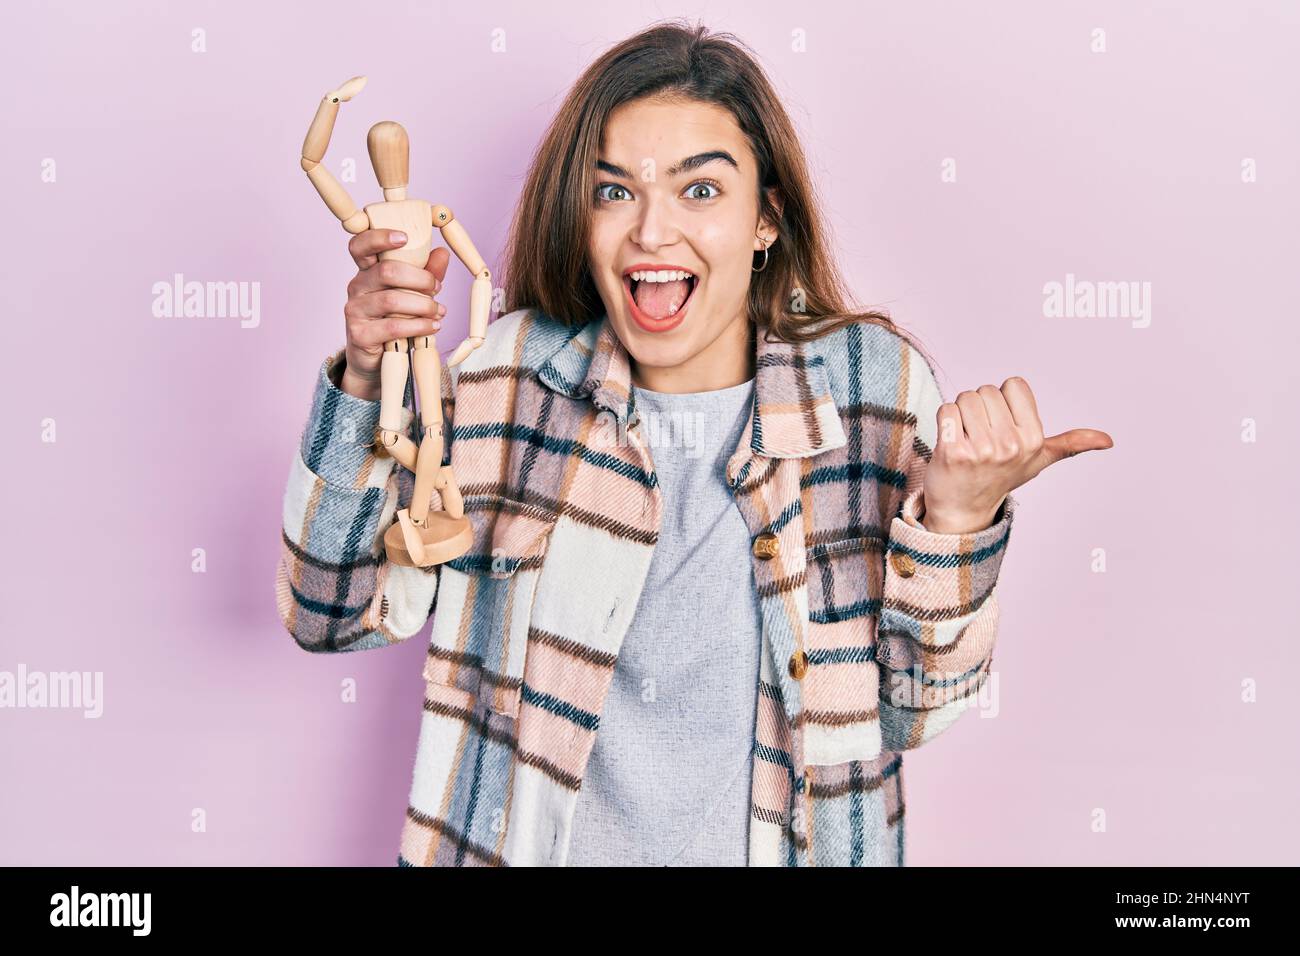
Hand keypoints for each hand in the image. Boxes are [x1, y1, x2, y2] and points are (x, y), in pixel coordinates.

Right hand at [338, 229, 450, 399]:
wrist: (375, 359)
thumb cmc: (393, 320)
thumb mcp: (411, 293)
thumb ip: (425, 274)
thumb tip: (442, 253)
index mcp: (367, 271)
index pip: (361, 246)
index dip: (379, 237)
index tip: (404, 238)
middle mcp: (357, 286)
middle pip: (387, 271)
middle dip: (420, 278)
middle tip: (437, 288)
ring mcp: (355, 310)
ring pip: (392, 300)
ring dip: (423, 305)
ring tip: (438, 311)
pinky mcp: (360, 334)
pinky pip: (393, 327)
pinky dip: (419, 326)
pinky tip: (433, 327)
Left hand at [919, 377, 1112, 533]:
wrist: (964, 507)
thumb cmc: (1001, 476)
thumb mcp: (1039, 459)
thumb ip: (1070, 444)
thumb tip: (1108, 441)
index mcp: (1033, 439)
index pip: (1013, 385)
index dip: (1004, 401)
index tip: (1001, 425)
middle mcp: (1011, 445)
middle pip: (986, 390)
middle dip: (979, 408)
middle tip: (980, 436)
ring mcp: (982, 450)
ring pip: (965, 398)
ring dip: (960, 414)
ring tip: (966, 439)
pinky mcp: (953, 452)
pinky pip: (946, 411)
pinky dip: (944, 421)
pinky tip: (950, 442)